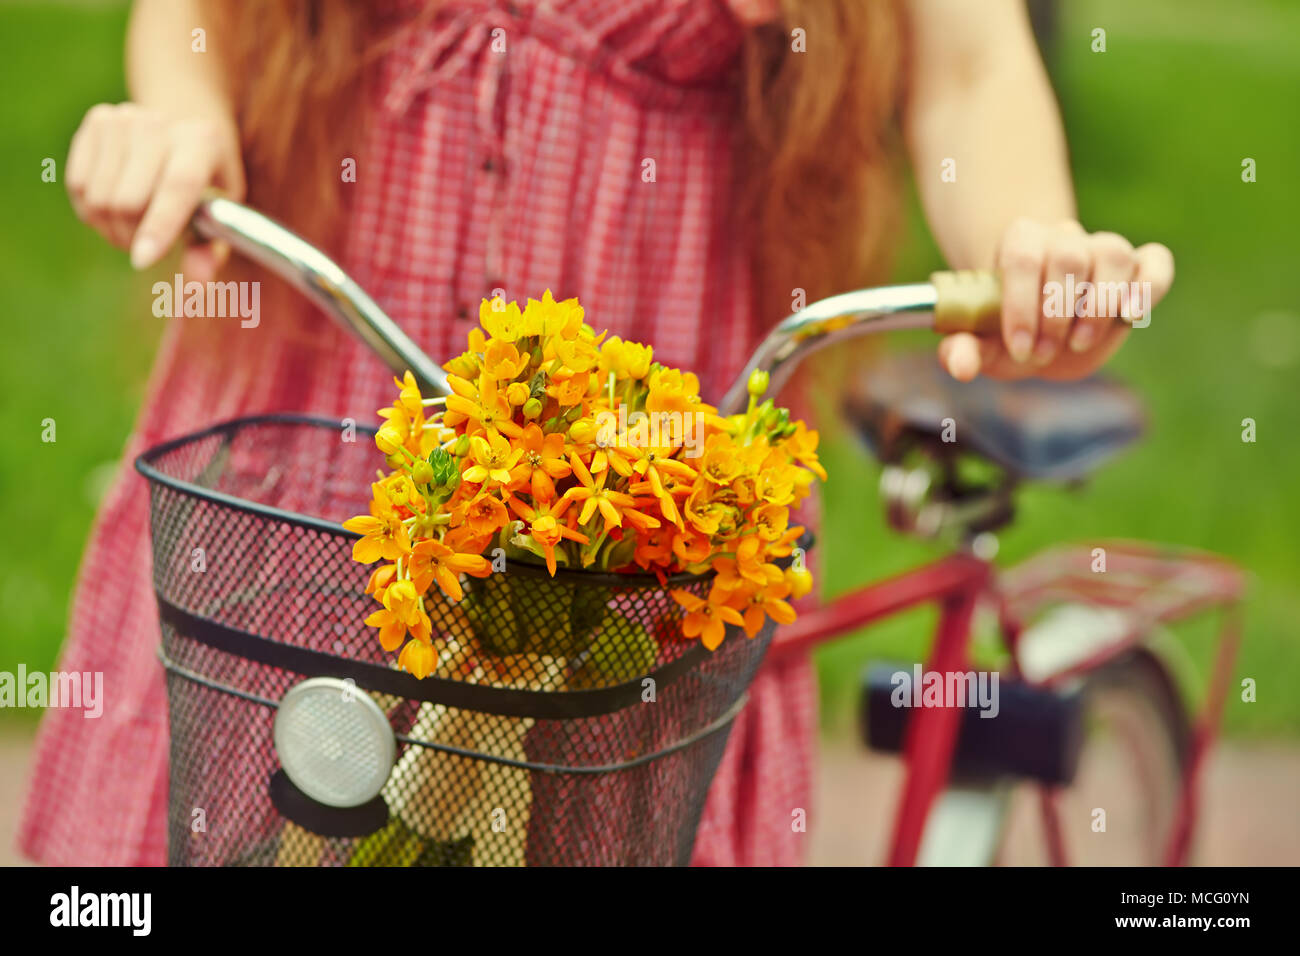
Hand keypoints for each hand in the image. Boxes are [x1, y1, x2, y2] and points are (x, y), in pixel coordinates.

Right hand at [66, 102, 244, 280]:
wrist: (183, 128)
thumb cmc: (208, 181)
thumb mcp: (220, 213)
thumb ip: (209, 249)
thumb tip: (199, 284)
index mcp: (203, 141)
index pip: (177, 187)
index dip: (158, 227)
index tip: (142, 260)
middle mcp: (160, 123)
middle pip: (128, 201)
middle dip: (133, 237)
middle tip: (145, 246)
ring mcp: (124, 118)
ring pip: (99, 198)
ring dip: (111, 228)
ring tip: (133, 226)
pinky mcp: (95, 122)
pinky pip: (79, 186)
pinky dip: (92, 211)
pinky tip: (113, 206)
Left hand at [938, 219, 1174, 380]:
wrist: (1044, 338)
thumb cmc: (1009, 336)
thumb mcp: (983, 344)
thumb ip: (963, 350)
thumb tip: (959, 366)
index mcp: (1019, 243)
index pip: (1022, 256)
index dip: (1022, 303)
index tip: (1020, 347)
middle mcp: (1063, 237)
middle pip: (1067, 255)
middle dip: (1056, 313)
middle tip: (1043, 353)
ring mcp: (1103, 250)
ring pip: (1112, 254)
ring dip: (1098, 305)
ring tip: (1079, 342)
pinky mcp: (1138, 269)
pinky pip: (1156, 262)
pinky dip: (1149, 286)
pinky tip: (1131, 316)